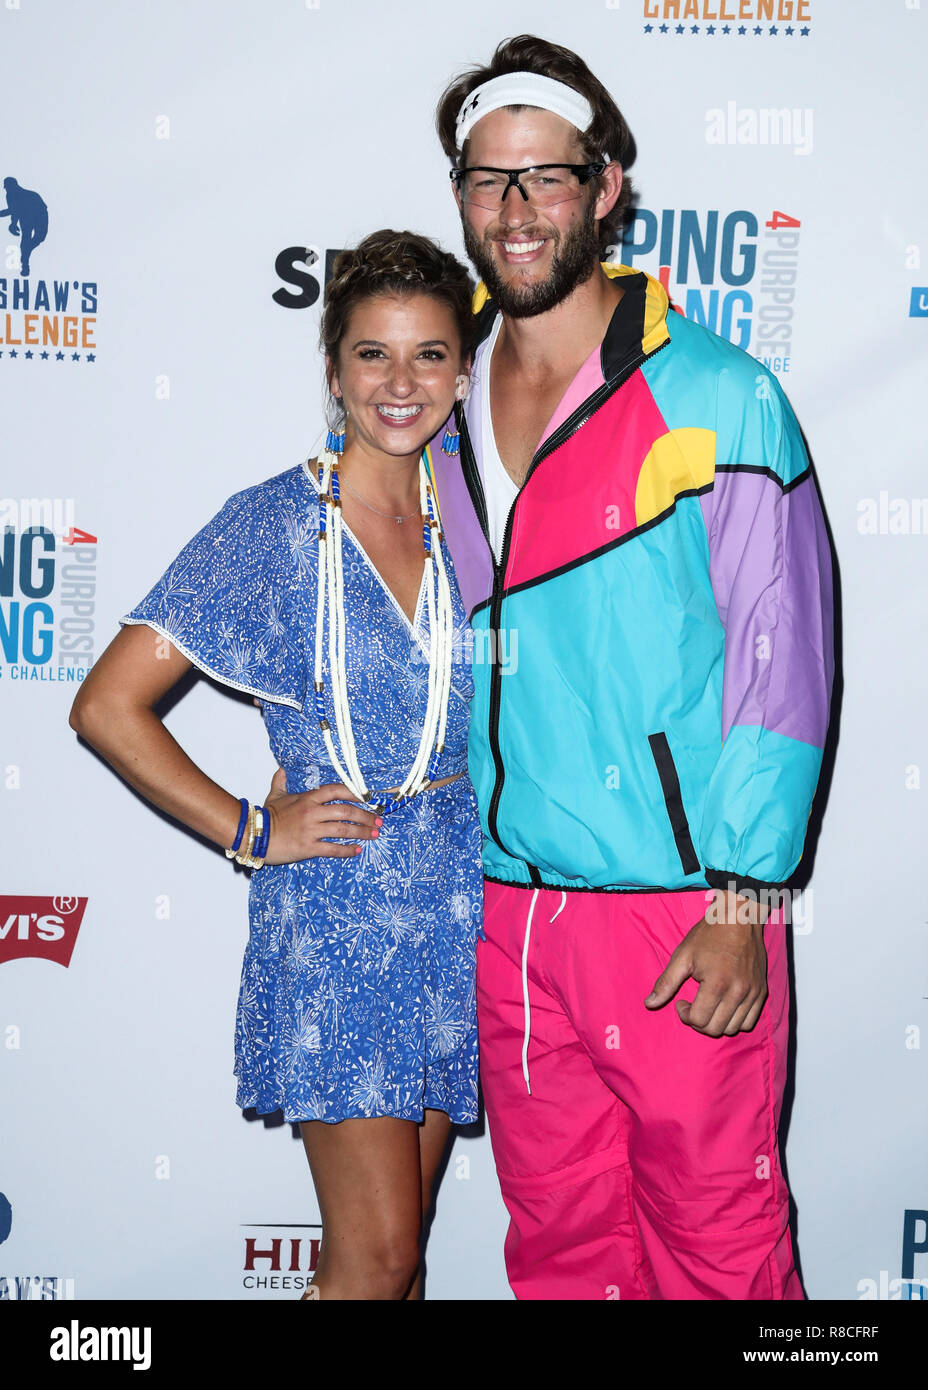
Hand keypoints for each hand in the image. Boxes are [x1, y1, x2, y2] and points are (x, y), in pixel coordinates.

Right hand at [260, 766, 382, 862]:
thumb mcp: (274, 795)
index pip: (337, 790)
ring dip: (362, 832)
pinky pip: (332, 849)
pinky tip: (357, 851)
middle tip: (379, 821)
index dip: (356, 793)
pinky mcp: (308, 847)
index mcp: (308, 798)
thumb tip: (282, 770)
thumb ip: (281, 781)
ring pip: (343, 830)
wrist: (254, 835)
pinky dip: (347, 850)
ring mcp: (311, 830)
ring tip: (375, 835)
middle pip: (346, 811)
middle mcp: (313, 812)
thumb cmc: (265, 816)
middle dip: (366, 816)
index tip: (370, 798)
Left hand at [643, 890, 769, 1036]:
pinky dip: (735, 1021)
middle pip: (715, 1029)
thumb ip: (666, 982)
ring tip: (708, 1006)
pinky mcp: (761, 992)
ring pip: (733, 1029)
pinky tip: (724, 1006)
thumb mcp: (683, 955)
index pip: (698, 1020)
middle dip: (698, 1022)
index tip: (681, 1002)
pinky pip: (749, 1022)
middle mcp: (738, 992)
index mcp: (717, 983)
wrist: (740, 918)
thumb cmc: (709, 934)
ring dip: (716, 1023)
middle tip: (693, 1006)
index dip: (685, 1015)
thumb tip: (649, 1004)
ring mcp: (752, 993)